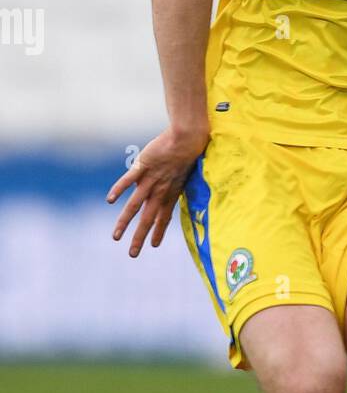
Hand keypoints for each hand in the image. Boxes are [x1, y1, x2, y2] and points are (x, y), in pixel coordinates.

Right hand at [107, 124, 208, 256]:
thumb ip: (173, 182)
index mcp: (171, 193)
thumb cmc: (190, 152)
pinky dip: (118, 189)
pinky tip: (110, 200)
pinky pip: (128, 180)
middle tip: (133, 254)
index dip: (159, 232)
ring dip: (124, 222)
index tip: (153, 245)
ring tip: (116, 237)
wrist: (189, 137)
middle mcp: (160, 190)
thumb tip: (166, 186)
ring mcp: (150, 180)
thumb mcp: (185, 173)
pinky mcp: (142, 166)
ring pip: (135, 205)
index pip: (164, 218)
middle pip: (148, 219)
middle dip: (140, 238)